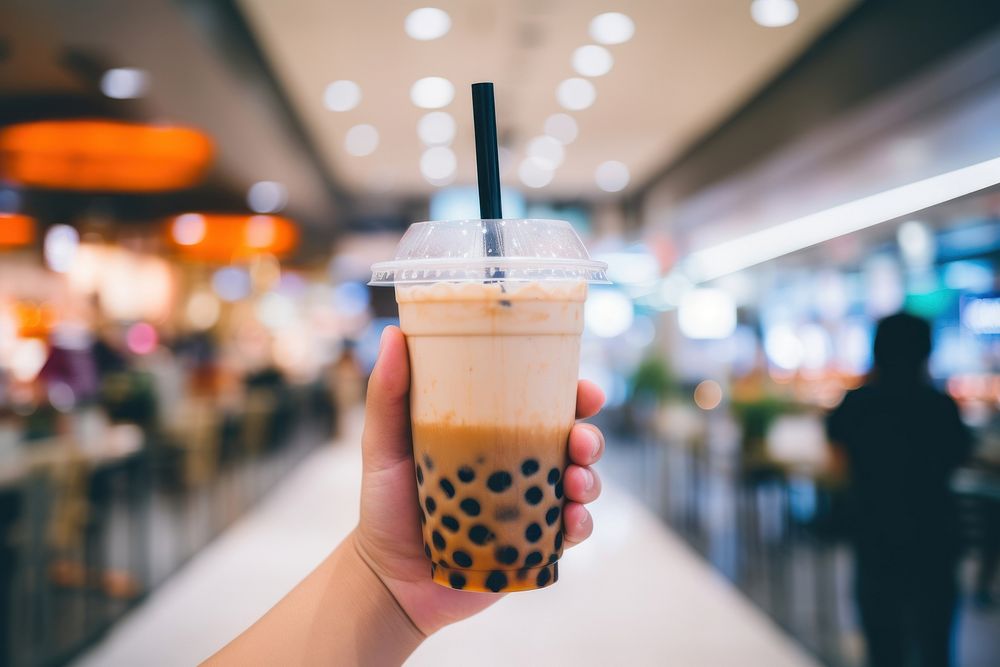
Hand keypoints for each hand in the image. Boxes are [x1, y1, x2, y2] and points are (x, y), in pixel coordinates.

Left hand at [354, 326, 605, 635]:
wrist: (387, 578)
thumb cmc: (384, 504)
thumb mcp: (382, 443)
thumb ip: (387, 393)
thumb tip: (391, 332)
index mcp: (492, 431)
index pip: (541, 402)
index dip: (572, 392)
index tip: (586, 390)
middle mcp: (518, 464)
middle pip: (572, 440)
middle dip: (591, 437)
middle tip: (583, 441)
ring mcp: (529, 503)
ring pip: (581, 483)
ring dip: (591, 479)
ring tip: (577, 484)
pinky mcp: (534, 544)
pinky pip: (571, 532)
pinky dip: (580, 525)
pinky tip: (571, 523)